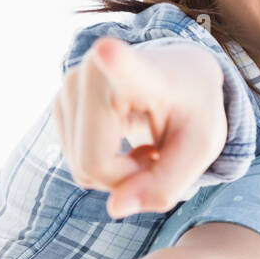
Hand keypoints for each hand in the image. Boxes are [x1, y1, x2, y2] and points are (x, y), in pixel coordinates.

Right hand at [52, 37, 227, 218]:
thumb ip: (166, 185)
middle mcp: (96, 70)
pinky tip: (125, 139)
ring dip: (117, 172)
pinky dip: (103, 165)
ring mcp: (70, 85)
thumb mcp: (201, 150)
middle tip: (158, 156)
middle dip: (128, 178)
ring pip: (81, 168)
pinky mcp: (58, 102)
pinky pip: (76, 162)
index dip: (113, 61)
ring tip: (145, 145)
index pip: (122, 65)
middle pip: (94, 164)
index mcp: (144, 71)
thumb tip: (115, 209)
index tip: (107, 50)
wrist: (179, 74)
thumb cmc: (193, 110)